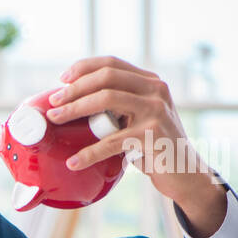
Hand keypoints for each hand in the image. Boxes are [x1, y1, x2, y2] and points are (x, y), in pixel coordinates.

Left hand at [46, 55, 223, 210]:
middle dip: (75, 89)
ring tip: (56, 120)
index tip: (61, 80)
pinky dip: (89, 153)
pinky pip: (112, 141)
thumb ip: (117, 107)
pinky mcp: (153, 134)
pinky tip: (73, 162)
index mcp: (150, 82)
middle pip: (106, 77)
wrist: (184, 173)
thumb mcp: (137, 118)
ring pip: (107, 99)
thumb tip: (71, 105)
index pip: (112, 64)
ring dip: (75, 109)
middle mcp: (156, 90)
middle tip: (53, 103)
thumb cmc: (153, 146)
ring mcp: (156, 110)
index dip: (83, 68)